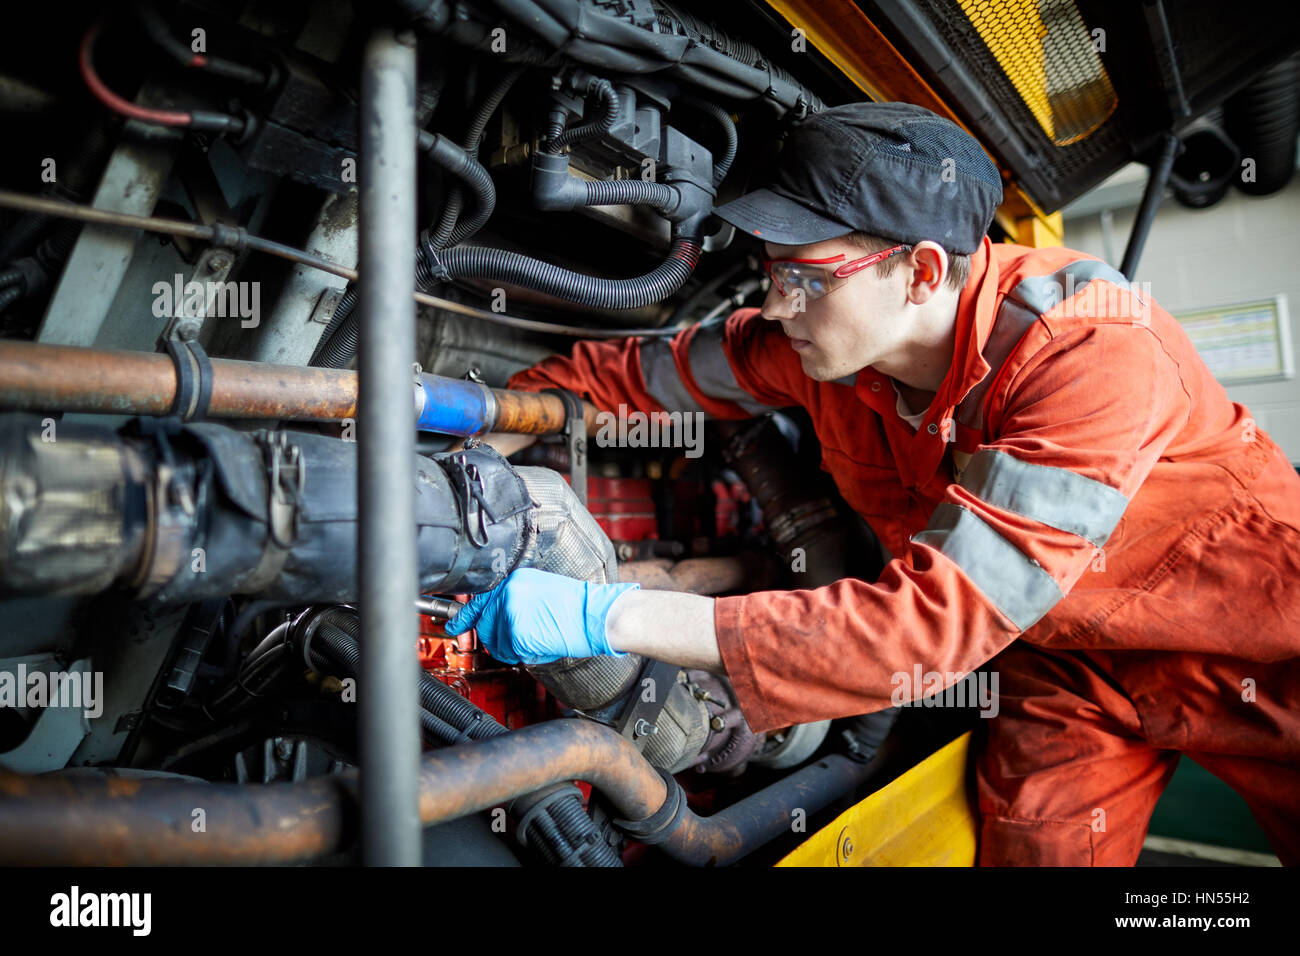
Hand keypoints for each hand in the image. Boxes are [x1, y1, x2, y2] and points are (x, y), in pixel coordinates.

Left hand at [444, 568, 639, 664]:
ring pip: (495, 641)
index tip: (454, 624)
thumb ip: (517, 599)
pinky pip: (509, 652)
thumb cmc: (577, 606)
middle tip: (512, 643)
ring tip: (536, 640)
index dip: (465, 615)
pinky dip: (523, 655)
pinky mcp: (516, 631)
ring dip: (511, 648)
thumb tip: (497, 616)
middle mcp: (508, 592)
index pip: (480, 599)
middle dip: (495, 638)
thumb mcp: (542, 590)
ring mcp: (510, 612)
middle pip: (485, 624)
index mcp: (514, 580)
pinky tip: (540, 645)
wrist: (594, 614)